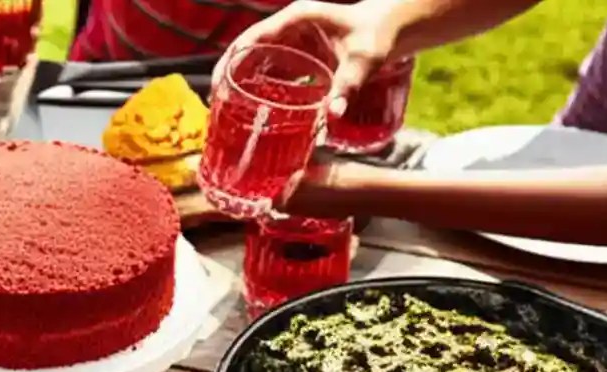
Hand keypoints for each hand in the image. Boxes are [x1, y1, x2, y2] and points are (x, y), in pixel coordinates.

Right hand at [214, 1, 400, 115]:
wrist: (392, 29)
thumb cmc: (378, 36)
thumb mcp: (363, 61)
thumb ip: (347, 87)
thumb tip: (332, 117)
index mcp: (296, 18)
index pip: (252, 38)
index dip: (230, 60)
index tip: (217, 83)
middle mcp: (289, 27)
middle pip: (246, 49)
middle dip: (228, 73)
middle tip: (215, 102)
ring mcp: (292, 39)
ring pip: (255, 59)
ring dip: (239, 80)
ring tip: (224, 107)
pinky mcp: (298, 53)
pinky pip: (270, 68)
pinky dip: (258, 84)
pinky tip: (250, 106)